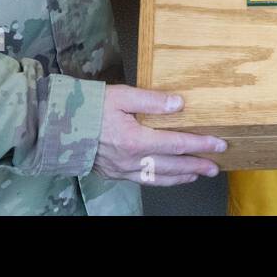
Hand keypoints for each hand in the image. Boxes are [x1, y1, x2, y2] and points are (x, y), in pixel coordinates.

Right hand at [94, 85, 226, 185]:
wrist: (57, 126)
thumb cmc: (89, 107)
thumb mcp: (122, 95)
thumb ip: (151, 101)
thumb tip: (179, 103)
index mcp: (136, 140)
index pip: (177, 144)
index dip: (201, 145)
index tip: (219, 144)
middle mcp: (132, 160)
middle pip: (172, 166)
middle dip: (197, 166)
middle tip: (216, 167)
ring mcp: (122, 169)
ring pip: (159, 178)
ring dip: (181, 177)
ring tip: (197, 175)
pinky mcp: (114, 173)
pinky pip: (144, 180)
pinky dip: (161, 180)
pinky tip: (168, 177)